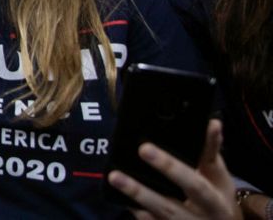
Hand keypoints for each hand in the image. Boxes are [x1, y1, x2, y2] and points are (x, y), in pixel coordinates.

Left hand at [106, 120, 238, 218]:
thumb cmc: (218, 196)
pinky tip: (120, 196)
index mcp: (215, 203)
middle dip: (141, 191)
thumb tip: (211, 122)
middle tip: (116, 173)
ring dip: (133, 199)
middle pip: (168, 207)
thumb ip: (211, 151)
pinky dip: (135, 211)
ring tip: (114, 179)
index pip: (193, 185)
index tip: (144, 148)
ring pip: (155, 217)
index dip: (170, 167)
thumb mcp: (219, 176)